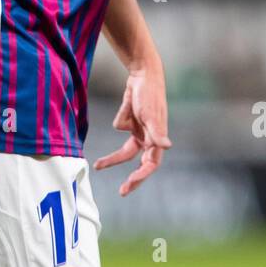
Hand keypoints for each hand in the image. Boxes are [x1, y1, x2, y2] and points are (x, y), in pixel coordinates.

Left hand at [94, 67, 171, 195]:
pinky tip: (129, 103)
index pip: (151, 164)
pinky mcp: (130, 122)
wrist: (142, 74)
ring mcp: (139, 130)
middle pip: (138, 163)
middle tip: (122, 192)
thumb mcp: (150, 115)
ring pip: (125, 151)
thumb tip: (167, 146)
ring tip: (98, 166)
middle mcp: (149, 137)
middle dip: (131, 177)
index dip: (142, 175)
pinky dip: (122, 115)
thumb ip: (156, 133)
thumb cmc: (149, 94)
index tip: (129, 183)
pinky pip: (120, 125)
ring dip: (113, 158)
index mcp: (156, 139)